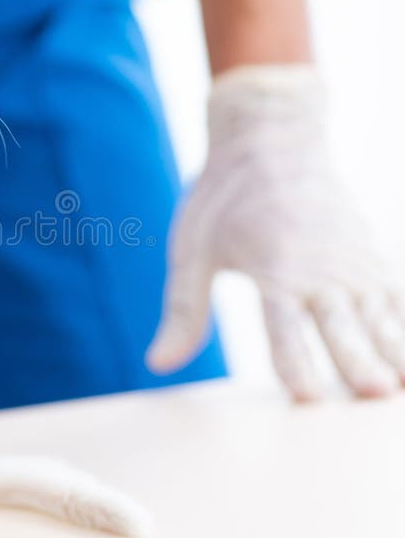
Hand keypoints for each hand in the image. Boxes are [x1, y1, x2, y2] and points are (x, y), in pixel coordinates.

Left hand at [146, 65, 404, 399]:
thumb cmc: (223, 200)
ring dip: (396, 354)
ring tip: (400, 392)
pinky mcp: (372, 259)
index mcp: (272, 269)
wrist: (271, 139)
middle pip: (344, 328)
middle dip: (359, 365)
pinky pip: (402, 299)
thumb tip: (157, 364)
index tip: (309, 399)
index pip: (284, 328)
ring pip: (384, 318)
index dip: (296, 365)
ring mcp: (354, 264)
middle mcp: (320, 271)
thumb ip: (182, 311)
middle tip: (372, 398)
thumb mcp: (191, 251)